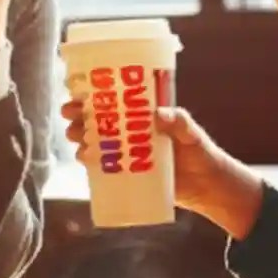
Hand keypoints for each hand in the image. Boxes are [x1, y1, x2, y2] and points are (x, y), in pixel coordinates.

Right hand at [62, 101, 263, 239]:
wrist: (207, 187)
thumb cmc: (201, 152)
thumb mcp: (193, 133)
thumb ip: (180, 122)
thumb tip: (159, 114)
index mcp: (142, 114)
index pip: (113, 99)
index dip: (92, 93)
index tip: (78, 91)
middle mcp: (130, 130)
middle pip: (96, 118)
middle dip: (78, 114)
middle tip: (71, 115)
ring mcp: (126, 152)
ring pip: (94, 140)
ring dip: (80, 136)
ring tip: (76, 137)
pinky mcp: (126, 173)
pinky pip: (101, 166)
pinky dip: (89, 161)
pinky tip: (83, 158)